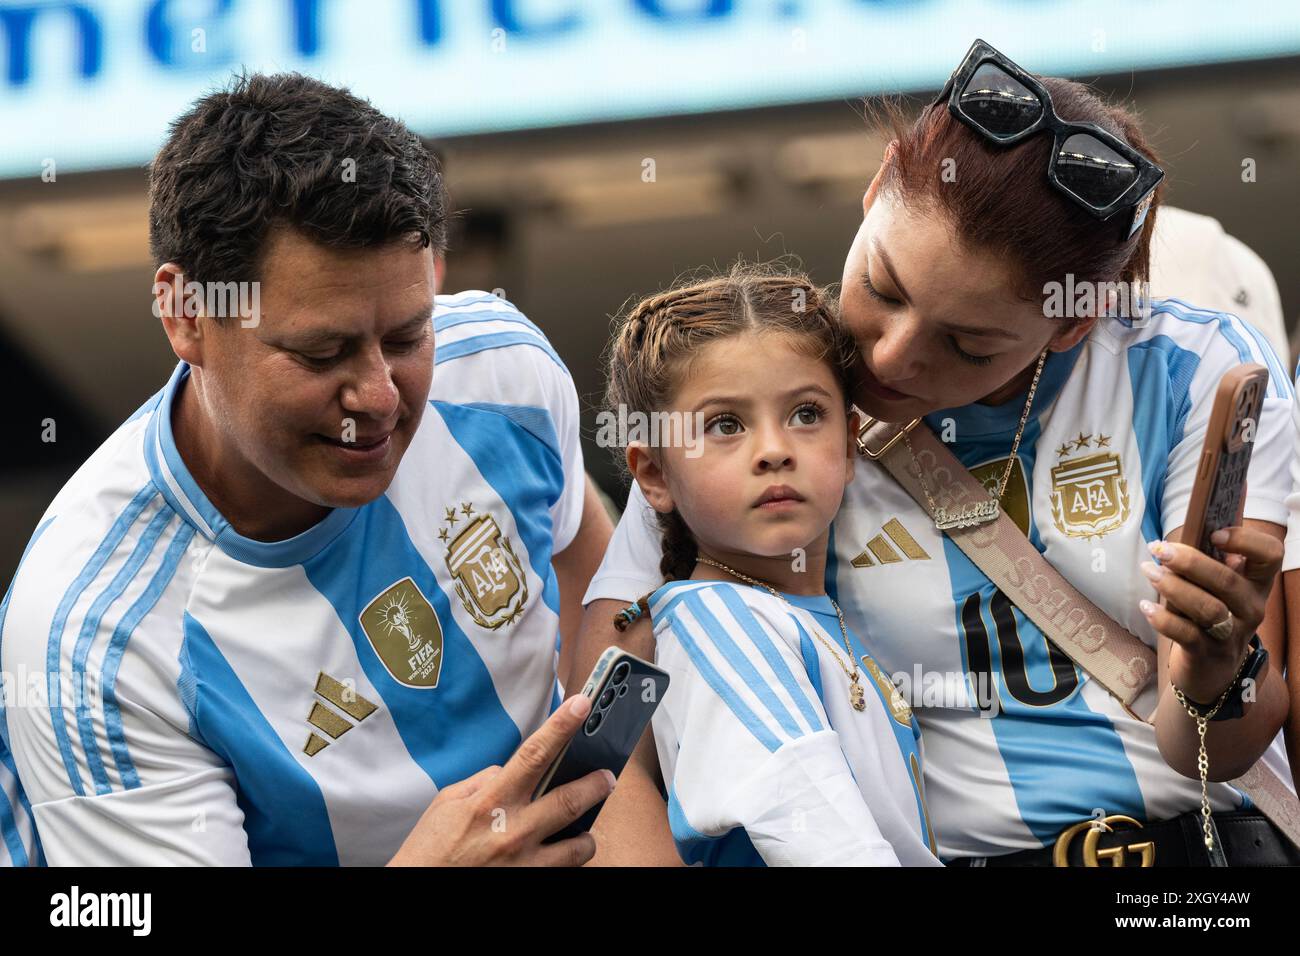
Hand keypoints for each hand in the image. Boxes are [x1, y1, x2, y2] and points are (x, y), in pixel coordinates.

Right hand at [388, 695, 615, 865]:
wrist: (418, 889)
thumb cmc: (429, 849)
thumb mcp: (447, 803)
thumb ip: (483, 782)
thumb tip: (509, 772)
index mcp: (491, 802)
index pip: (533, 754)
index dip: (561, 726)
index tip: (582, 705)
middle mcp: (513, 832)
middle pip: (571, 800)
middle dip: (596, 784)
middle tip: (607, 777)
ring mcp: (525, 864)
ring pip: (578, 846)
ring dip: (586, 834)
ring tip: (583, 828)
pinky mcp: (529, 883)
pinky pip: (563, 870)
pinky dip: (567, 860)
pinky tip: (560, 853)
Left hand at [1139, 525, 1280, 702]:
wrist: (1213, 668)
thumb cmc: (1211, 612)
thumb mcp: (1218, 588)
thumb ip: (1208, 563)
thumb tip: (1176, 539)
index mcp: (1256, 583)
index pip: (1270, 555)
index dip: (1246, 541)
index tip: (1214, 534)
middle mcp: (1251, 608)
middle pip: (1227, 581)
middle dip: (1190, 562)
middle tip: (1160, 550)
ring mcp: (1232, 633)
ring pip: (1208, 608)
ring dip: (1174, 587)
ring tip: (1149, 571)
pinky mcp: (1207, 653)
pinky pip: (1186, 634)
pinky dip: (1163, 618)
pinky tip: (1146, 605)